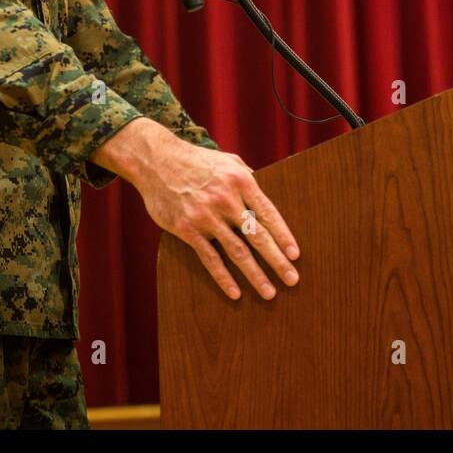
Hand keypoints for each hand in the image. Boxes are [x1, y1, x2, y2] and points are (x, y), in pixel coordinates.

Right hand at [92, 119, 300, 299]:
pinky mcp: (187, 229)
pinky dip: (223, 278)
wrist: (156, 160)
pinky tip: (235, 293)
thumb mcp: (227, 160)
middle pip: (257, 236)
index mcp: (240, 181)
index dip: (284, 236)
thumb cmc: (196, 160)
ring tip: (270, 293)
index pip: (268, 214)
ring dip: (255, 275)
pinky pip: (209, 258)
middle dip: (277, 261)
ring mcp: (206, 216)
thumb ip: (247, 176)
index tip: (295, 255)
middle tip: (292, 280)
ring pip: (237, 252)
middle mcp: (226, 200)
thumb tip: (263, 192)